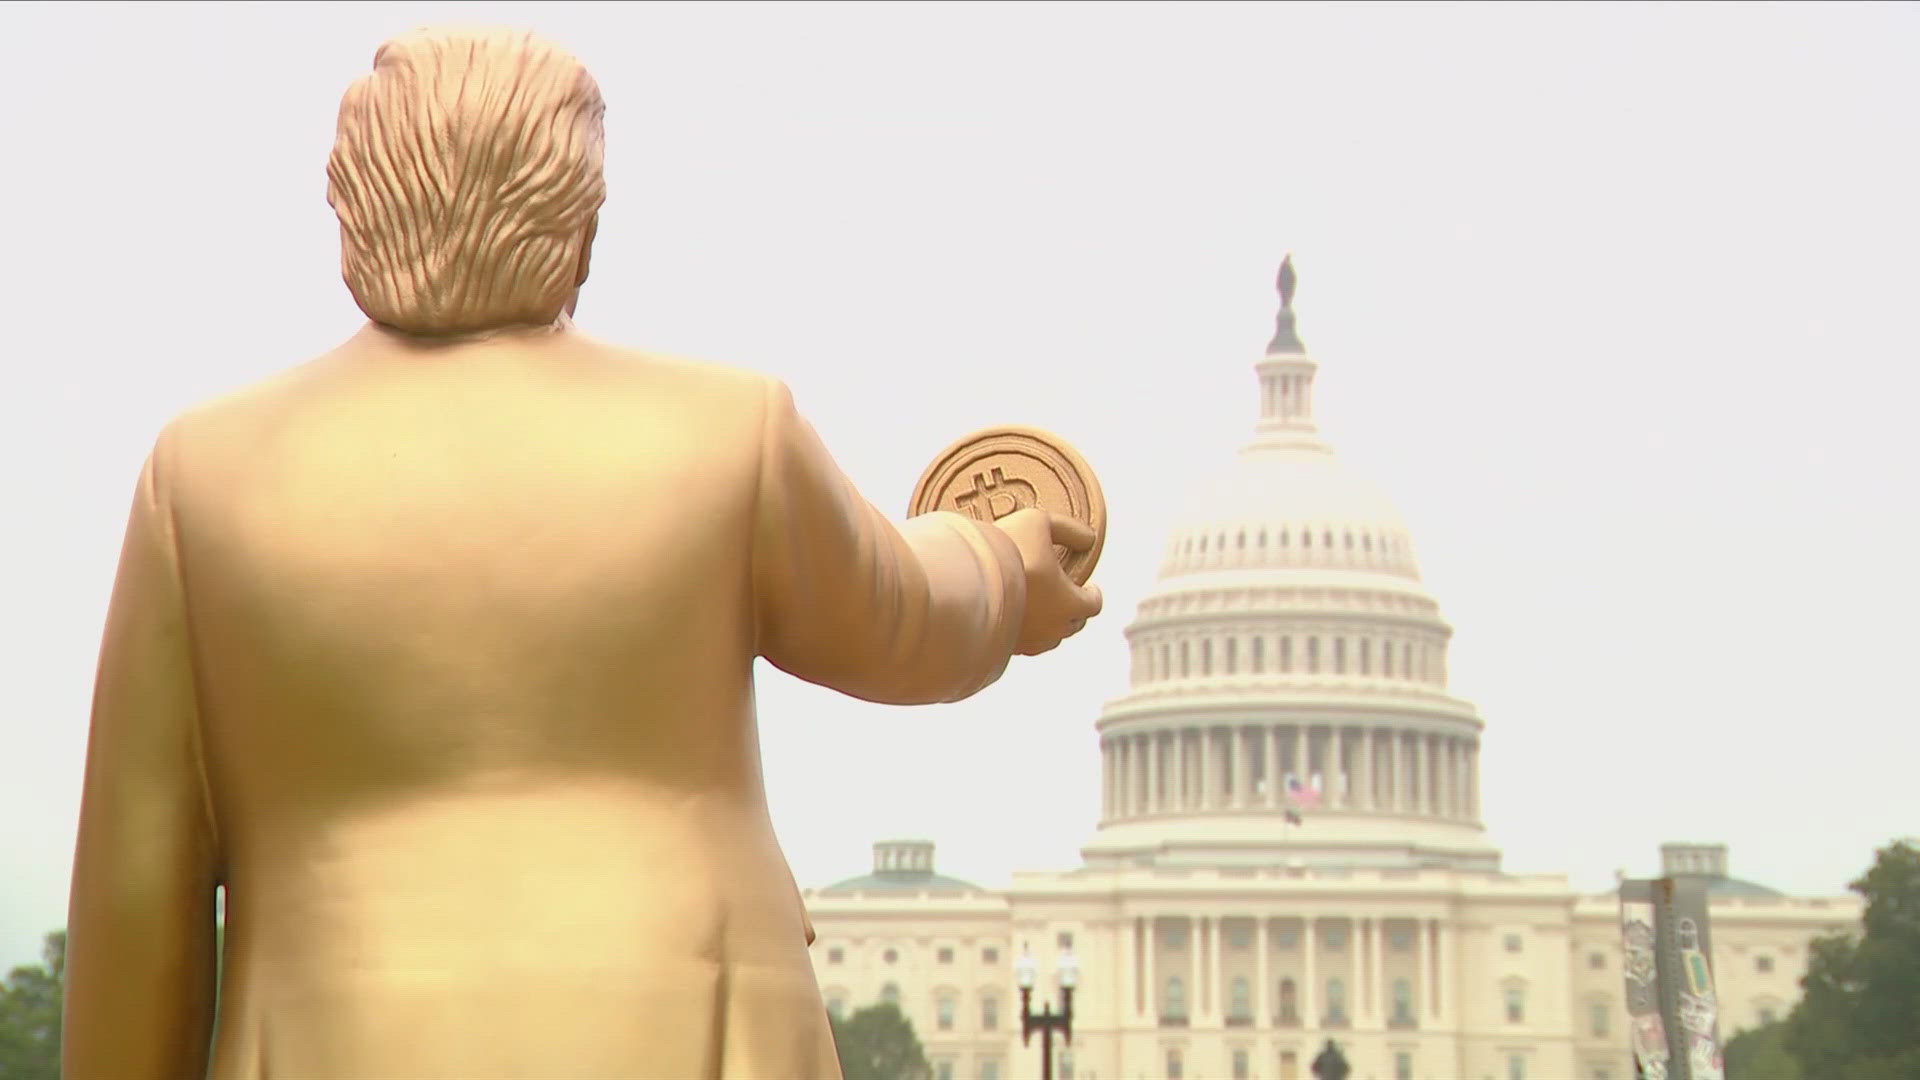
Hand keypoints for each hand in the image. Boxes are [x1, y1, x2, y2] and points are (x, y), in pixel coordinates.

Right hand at [994, 508, 1103, 655]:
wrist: (962, 580)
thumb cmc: (1006, 550)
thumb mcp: (1039, 521)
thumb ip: (1069, 529)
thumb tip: (1088, 538)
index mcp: (1069, 603)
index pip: (1094, 604)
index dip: (1094, 594)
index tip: (1090, 586)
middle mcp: (1052, 629)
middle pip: (1073, 626)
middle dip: (1074, 611)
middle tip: (1067, 596)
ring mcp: (1026, 642)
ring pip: (1047, 640)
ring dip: (1049, 625)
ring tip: (1042, 610)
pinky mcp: (1001, 647)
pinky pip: (1020, 645)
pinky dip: (1023, 633)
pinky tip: (1016, 618)